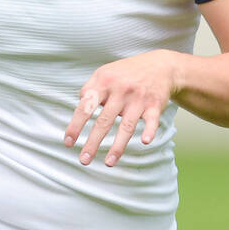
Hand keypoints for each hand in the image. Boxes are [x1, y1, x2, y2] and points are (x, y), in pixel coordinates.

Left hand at [65, 50, 180, 166]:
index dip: (75, 126)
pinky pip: (152, 120)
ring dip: (117, 146)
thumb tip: (79, 110)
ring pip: (126, 126)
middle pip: (104, 121)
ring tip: (108, 163)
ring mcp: (138, 99)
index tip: (68, 143)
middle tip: (83, 160)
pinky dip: (150, 131)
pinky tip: (145, 142)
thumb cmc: (127, 73)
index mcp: (104, 83)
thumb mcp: (104, 73)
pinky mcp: (155, 105)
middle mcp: (120, 91)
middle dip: (92, 142)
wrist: (160, 66)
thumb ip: (89, 90)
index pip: (85, 107)